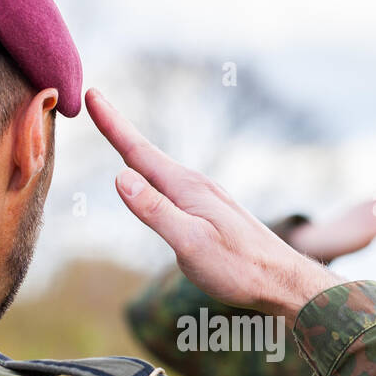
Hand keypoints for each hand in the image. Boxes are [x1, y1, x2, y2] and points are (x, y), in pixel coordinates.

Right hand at [86, 88, 342, 323]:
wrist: (283, 281)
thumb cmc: (239, 268)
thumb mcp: (190, 243)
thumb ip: (155, 210)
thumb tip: (119, 175)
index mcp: (186, 188)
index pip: (139, 151)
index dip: (112, 123)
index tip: (92, 93)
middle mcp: (195, 186)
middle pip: (147, 155)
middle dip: (118, 131)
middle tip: (96, 105)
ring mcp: (205, 199)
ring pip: (161, 171)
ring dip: (136, 152)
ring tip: (116, 136)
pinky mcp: (212, 214)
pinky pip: (172, 187)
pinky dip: (153, 175)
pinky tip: (155, 181)